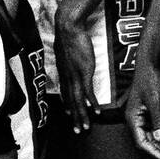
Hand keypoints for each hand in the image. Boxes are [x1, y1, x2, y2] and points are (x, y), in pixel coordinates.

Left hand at [54, 9, 98, 132]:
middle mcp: (68, 77)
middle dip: (74, 117)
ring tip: (85, 127)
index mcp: (64, 72)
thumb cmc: (68, 34)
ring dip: (82, 115)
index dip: (68, 104)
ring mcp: (75, 76)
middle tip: (77, 130)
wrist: (68, 27)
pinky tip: (95, 112)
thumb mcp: (66, 48)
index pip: (65, 92)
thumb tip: (69, 54)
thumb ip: (68, 55)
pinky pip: (88, 92)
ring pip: (78, 100)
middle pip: (71, 101)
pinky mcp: (84, 72)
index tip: (69, 113)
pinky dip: (91, 103)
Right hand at [124, 56, 159, 158]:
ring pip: (153, 135)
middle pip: (147, 140)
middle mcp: (136, 118)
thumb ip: (157, 120)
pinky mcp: (150, 111)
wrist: (150, 65)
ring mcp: (143, 115)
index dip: (153, 151)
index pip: (141, 140)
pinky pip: (157, 127)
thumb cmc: (149, 80)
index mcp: (133, 117)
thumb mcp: (155, 101)